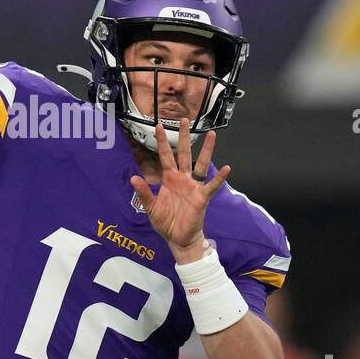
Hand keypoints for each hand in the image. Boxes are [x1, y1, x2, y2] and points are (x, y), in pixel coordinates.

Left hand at [130, 120, 230, 262]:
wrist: (178, 239)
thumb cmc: (165, 223)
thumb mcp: (150, 207)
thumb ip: (143, 192)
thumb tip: (133, 178)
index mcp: (169, 179)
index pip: (165, 156)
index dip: (162, 142)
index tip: (159, 126)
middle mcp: (182, 178)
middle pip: (184, 153)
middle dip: (184, 137)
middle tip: (184, 119)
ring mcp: (193, 186)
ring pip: (200, 163)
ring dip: (206, 149)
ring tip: (212, 134)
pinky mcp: (201, 197)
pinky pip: (211, 185)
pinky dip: (219, 177)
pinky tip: (226, 168)